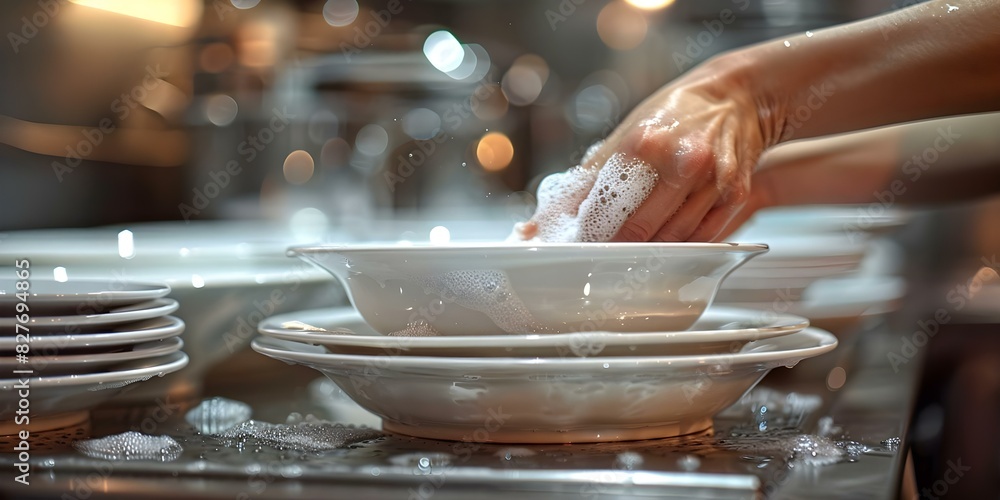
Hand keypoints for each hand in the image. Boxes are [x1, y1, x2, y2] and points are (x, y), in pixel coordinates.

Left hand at [520, 55, 770, 242]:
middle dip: (619, 247)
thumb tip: (560, 208)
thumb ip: (595, 171)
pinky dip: (684, 247)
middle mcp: (681, 161)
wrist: (735, 96)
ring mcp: (711, 180)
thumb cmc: (676, 113)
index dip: (592, 229)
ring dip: (652, 252)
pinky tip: (670, 248)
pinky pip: (703, 237)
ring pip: (673, 239)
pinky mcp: (734, 194)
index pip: (607, 202)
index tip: (579, 244)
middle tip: (604, 259)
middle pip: (640, 227)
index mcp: (646, 143)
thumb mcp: (629, 131)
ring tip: (634, 256)